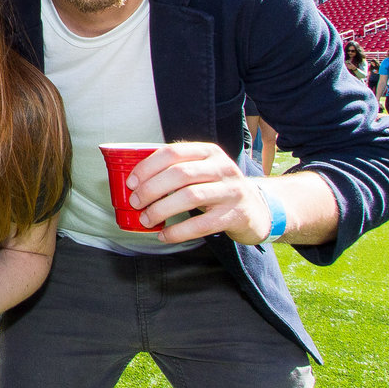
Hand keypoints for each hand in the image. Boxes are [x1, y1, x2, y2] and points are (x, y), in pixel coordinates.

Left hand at [126, 141, 272, 244]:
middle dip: (151, 189)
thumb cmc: (218, 189)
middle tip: (135, 202)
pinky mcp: (235, 215)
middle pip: (180, 174)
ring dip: (161, 209)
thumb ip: (175, 170)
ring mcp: (231, 191)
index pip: (173, 152)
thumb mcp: (202, 171)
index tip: (131, 182)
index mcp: (209, 152)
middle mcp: (222, 168)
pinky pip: (201, 225)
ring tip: (146, 219)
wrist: (257, 209)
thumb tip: (134, 181)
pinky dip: (178, 232)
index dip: (147, 167)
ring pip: (190, 197)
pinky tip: (164, 235)